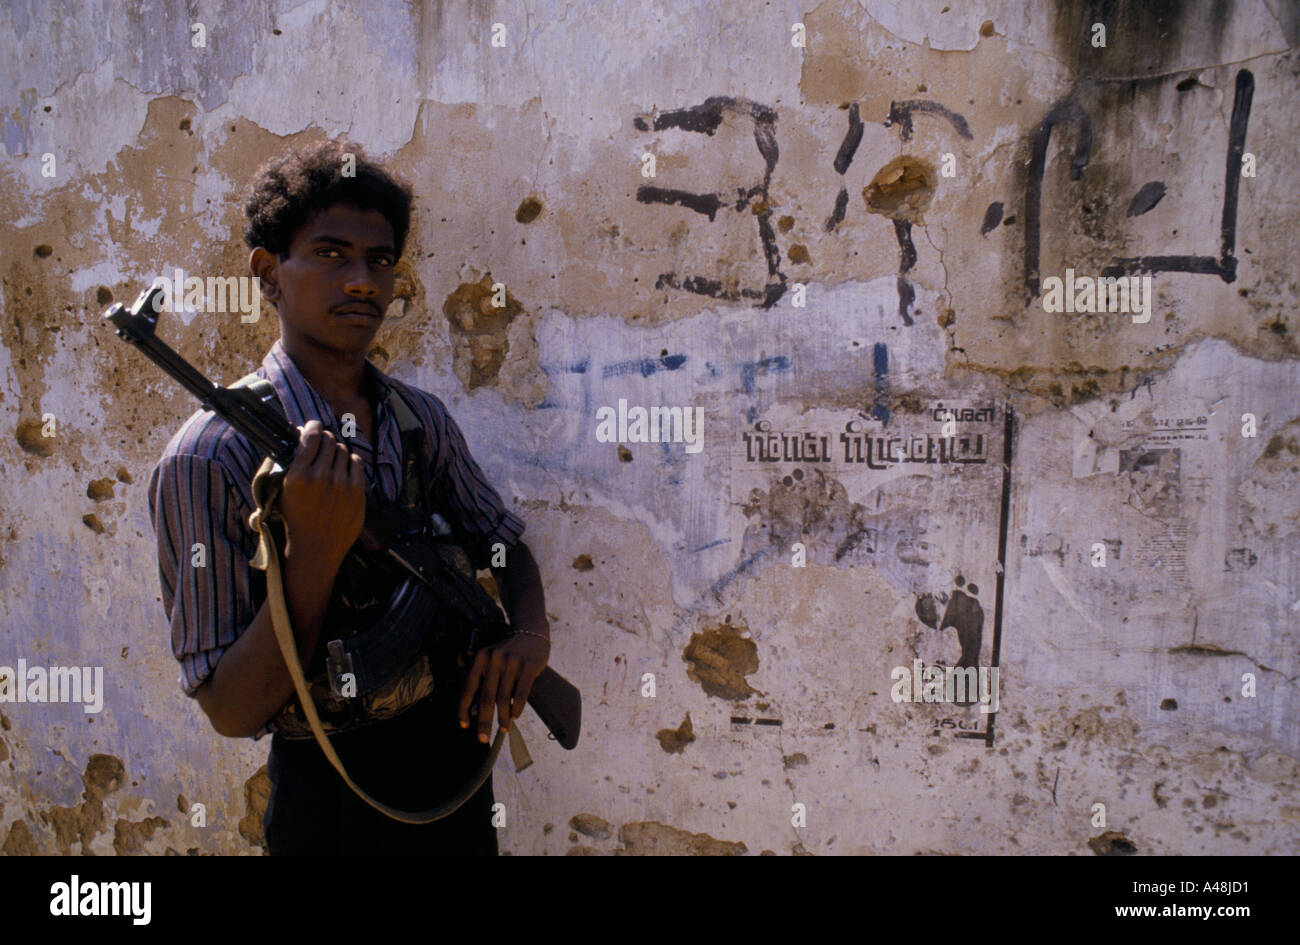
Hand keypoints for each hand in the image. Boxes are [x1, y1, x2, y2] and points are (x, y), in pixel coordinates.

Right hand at [279, 420, 365, 567]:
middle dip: (326, 440)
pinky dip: (351, 463)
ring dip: (338, 453)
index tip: (315, 426)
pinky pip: (357, 462)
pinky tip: (345, 470)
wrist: (316, 548)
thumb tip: (303, 435)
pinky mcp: (357, 492)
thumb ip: (293, 463)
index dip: (314, 427)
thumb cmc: (297, 519)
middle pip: (329, 441)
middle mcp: (319, 477)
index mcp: (297, 475)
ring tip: (332, 463)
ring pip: (343, 450)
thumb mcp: (284, 490)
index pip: (311, 436)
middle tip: (324, 446)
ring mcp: (340, 485)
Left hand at [457, 633, 549, 743]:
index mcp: (481, 658)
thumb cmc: (508, 652)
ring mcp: (512, 663)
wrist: (531, 633)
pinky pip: (521, 694)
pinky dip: (517, 708)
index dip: (464, 708)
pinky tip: (515, 716)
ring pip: (504, 698)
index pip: (468, 687)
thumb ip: (483, 677)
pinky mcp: (528, 666)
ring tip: (503, 729)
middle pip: (486, 697)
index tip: (464, 725)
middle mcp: (494, 660)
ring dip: (502, 718)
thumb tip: (476, 709)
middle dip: (483, 721)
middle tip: (483, 738)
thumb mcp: (490, 657)